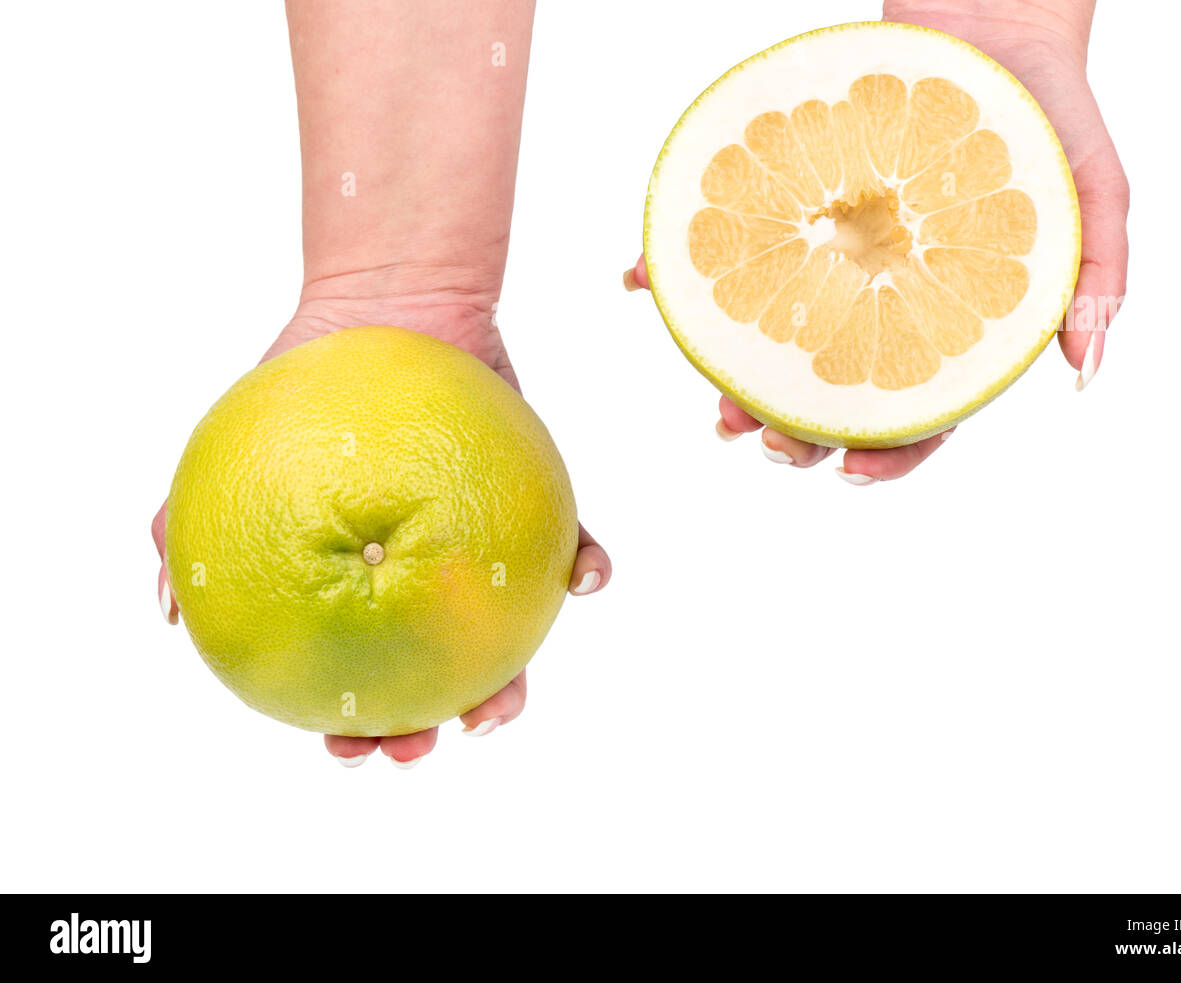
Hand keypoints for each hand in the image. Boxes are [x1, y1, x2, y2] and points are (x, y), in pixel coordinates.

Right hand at [152, 269, 611, 766]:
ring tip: (502, 704)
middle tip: (426, 745)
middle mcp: (428, 577)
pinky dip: (587, 567)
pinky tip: (586, 579)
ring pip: (509, 638)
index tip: (352, 753)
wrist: (387, 304)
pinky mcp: (541, 503)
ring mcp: (486, 546)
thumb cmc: (307, 386)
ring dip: (513, 684)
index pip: (362, 677)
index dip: (359, 731)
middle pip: (437, 680)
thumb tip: (168, 611)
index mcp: (365, 585)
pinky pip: (573, 546)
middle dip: (436, 728)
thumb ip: (181, 527)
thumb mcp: (234, 453)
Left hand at [625, 0, 1126, 482]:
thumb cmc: (1047, 114)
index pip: (924, 411)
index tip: (850, 473)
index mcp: (953, 322)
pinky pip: (735, 248)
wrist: (987, 21)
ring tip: (714, 408)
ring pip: (778, 342)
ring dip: (737, 383)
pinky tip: (647, 283)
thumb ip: (1098, 279)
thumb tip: (1083, 374)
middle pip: (838, 393)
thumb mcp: (1096, 191)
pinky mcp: (793, 212)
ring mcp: (834, 261)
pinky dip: (682, 269)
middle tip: (764, 441)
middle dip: (798, 434)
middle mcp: (883, 301)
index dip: (890, 456)